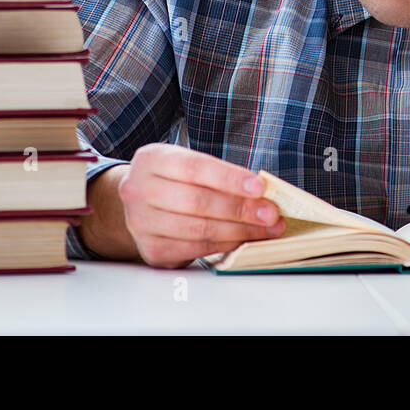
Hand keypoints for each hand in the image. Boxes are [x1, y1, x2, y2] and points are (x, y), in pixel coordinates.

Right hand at [116, 143, 285, 267]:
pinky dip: (224, 245)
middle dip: (240, 209)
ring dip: (239, 230)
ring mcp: (141, 222)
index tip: (260, 187)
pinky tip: (243, 239)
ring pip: (198, 229)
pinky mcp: (151, 249)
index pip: (195, 167)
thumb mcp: (188, 165)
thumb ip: (219, 175)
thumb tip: (262, 192)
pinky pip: (195, 249)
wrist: (140, 204)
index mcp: (152, 159)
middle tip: (271, 213)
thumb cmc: (174, 181)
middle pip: (197, 201)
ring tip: (266, 229)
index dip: (229, 178)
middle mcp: (139, 189)